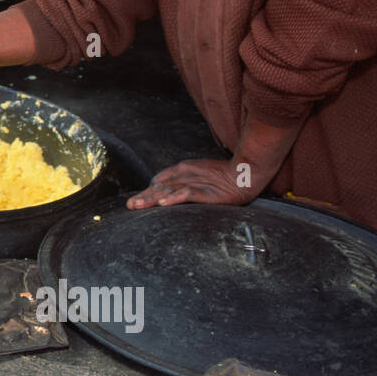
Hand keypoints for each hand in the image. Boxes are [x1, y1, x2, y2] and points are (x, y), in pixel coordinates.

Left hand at [126, 159, 264, 209]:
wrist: (245, 172)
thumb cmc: (225, 176)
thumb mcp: (200, 175)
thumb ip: (186, 182)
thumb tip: (170, 193)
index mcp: (183, 169)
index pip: (160, 180)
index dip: (148, 190)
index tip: (138, 200)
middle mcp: (185, 174)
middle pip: (159, 186)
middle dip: (143, 196)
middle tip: (130, 205)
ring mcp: (194, 181)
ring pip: (167, 190)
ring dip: (150, 198)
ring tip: (137, 206)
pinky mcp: (205, 191)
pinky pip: (186, 194)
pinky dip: (173, 198)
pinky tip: (163, 204)